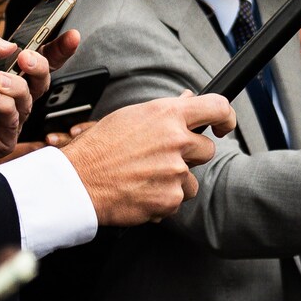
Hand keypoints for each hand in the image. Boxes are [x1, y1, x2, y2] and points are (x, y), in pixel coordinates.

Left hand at [0, 25, 55, 176]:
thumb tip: (12, 44)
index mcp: (4, 70)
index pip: (40, 59)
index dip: (58, 49)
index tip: (71, 36)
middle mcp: (10, 94)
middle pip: (43, 79)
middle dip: (39, 66)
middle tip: (25, 59)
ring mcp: (8, 117)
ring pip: (30, 99)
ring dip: (15, 87)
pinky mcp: (2, 138)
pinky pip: (15, 119)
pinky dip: (4, 105)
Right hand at [60, 95, 234, 224]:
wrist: (75, 182)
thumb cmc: (97, 148)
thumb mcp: (130, 118)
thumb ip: (165, 112)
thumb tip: (187, 100)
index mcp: (167, 115)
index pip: (217, 107)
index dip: (226, 117)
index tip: (223, 126)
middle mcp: (176, 140)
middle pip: (206, 149)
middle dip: (188, 156)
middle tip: (160, 160)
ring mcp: (175, 171)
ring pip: (191, 179)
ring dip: (174, 182)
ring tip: (143, 178)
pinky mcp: (169, 198)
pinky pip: (175, 200)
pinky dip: (160, 200)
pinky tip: (138, 192)